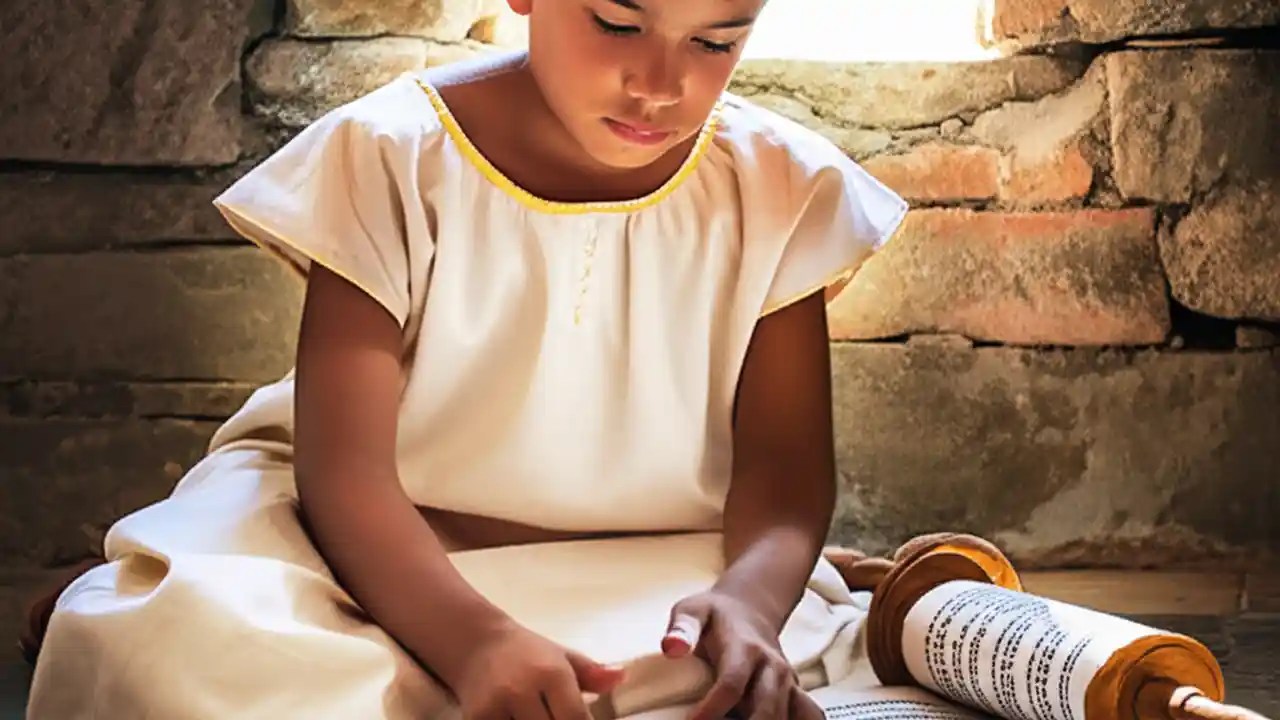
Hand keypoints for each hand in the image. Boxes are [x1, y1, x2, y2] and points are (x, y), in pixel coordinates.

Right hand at [447, 620, 625, 719]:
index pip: (576, 718)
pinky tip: (519, 718)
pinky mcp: (476, 718)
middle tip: (558, 715)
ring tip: (539, 714)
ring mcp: (496, 707)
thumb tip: (621, 677)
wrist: (475, 644)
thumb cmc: (527, 653)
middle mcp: (522, 690)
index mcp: (551, 673)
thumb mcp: (562, 657)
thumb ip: (592, 673)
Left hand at [662, 591, 823, 719]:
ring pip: (789, 717)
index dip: (711, 710)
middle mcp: (772, 667)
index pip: (731, 684)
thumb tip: (671, 647)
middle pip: (766, 710)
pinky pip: (808, 715)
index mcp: (744, 648)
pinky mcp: (795, 695)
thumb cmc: (715, 615)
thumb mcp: (692, 611)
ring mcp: (788, 683)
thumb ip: (682, 628)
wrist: (750, 608)